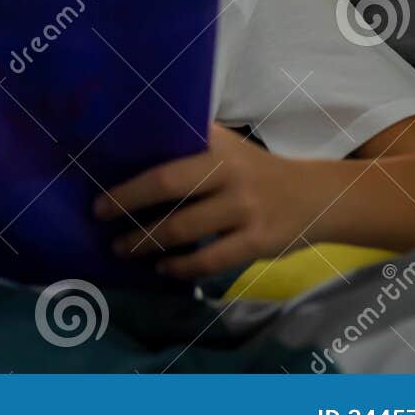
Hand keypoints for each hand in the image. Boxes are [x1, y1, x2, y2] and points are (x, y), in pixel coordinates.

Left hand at [94, 125, 318, 278]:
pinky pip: (211, 260)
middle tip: (101, 220)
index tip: (98, 197)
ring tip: (123, 249)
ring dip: (146, 241)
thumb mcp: (226, 148)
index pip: (164, 157)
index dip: (128, 179)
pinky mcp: (258, 240)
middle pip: (167, 185)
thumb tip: (129, 155)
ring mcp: (245, 207)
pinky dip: (182, 267)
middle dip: (127, 205)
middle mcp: (229, 171)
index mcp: (216, 145)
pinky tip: (164, 269)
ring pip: (183, 228)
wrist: (316, 196)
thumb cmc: (255, 171)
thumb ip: (189, 147)